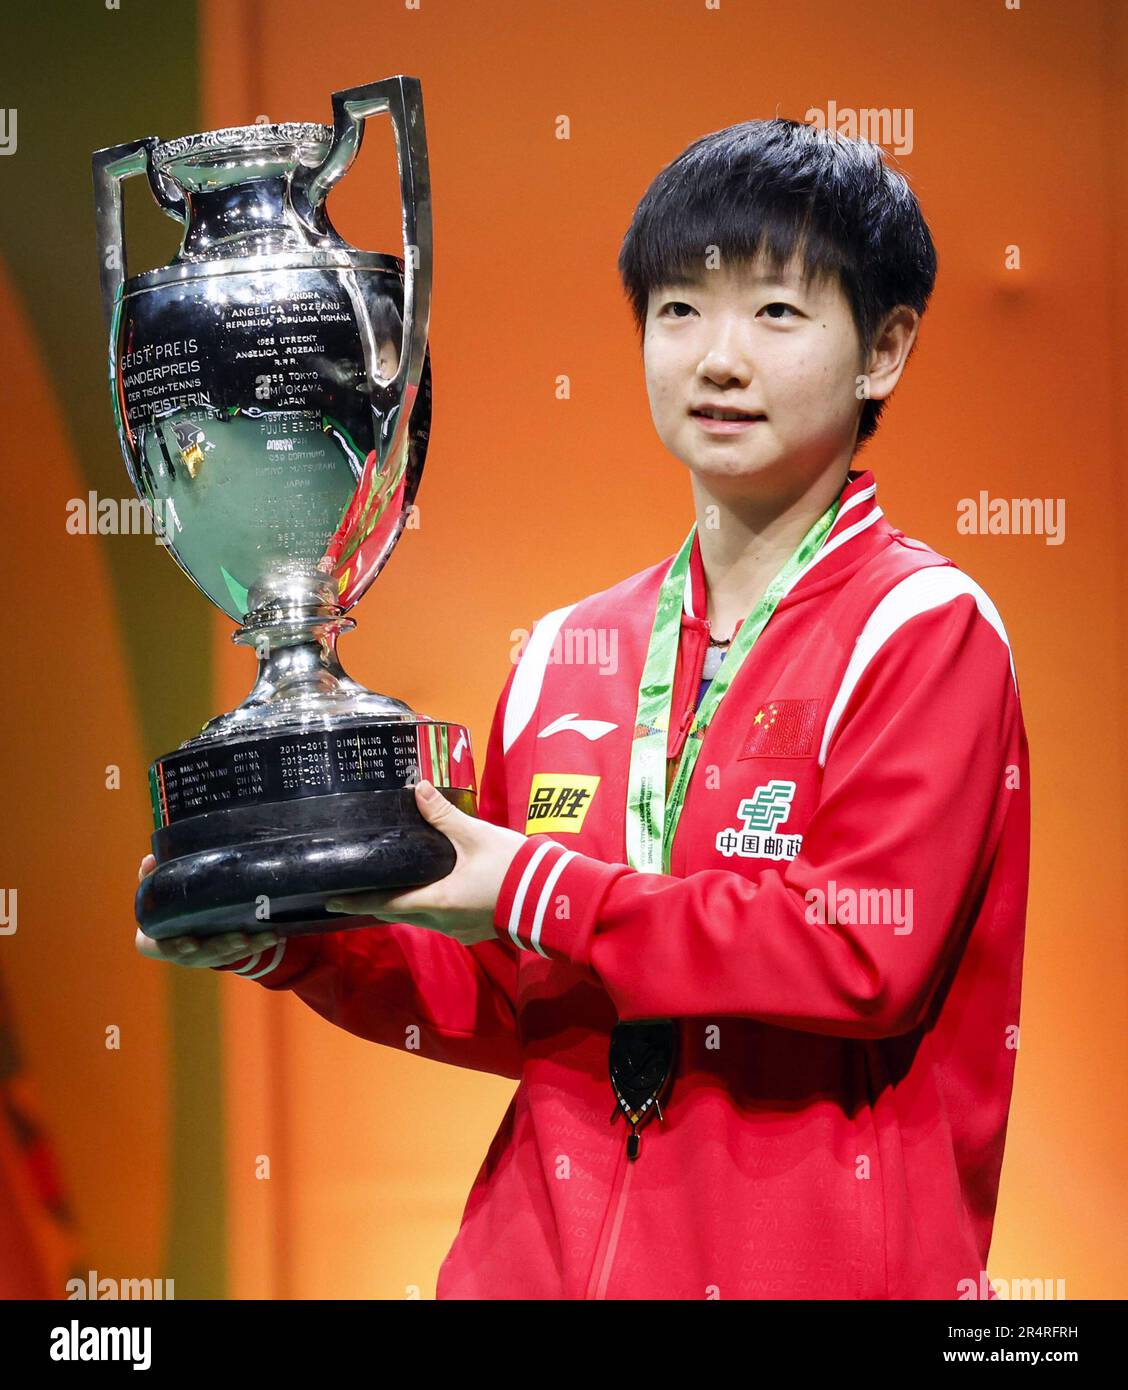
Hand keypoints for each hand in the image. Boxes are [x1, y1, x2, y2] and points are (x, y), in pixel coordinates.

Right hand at [134, 852, 278, 967]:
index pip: (163, 948)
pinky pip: (240, 954)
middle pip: (201, 956)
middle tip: (240, 938)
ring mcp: (202, 958)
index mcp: (155, 941)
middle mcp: (180, 954)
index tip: (191, 941)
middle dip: (222, 947)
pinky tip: (273, 936)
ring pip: (225, 957)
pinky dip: (257, 946)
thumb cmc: (164, 904)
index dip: (175, 947)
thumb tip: (150, 859)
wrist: (175, 923)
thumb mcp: (155, 890)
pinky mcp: (222, 955)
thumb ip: (151, 877)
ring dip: (247, 948)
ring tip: (267, 937)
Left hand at [324, 779, 526, 945]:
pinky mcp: (474, 930)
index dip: (357, 902)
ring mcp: (460, 930)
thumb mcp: (475, 835)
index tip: (332, 901)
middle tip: (355, 889)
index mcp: (438, 901)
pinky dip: (426, 907)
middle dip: (376, 903)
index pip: (385, 905)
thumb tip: (417, 788)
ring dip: (402, 906)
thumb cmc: (513, 866)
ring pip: (420, 919)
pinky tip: (428, 892)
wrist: (554, 895)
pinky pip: (440, 920)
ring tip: (387, 887)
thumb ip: (443, 815)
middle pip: (399, 915)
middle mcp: (444, 922)